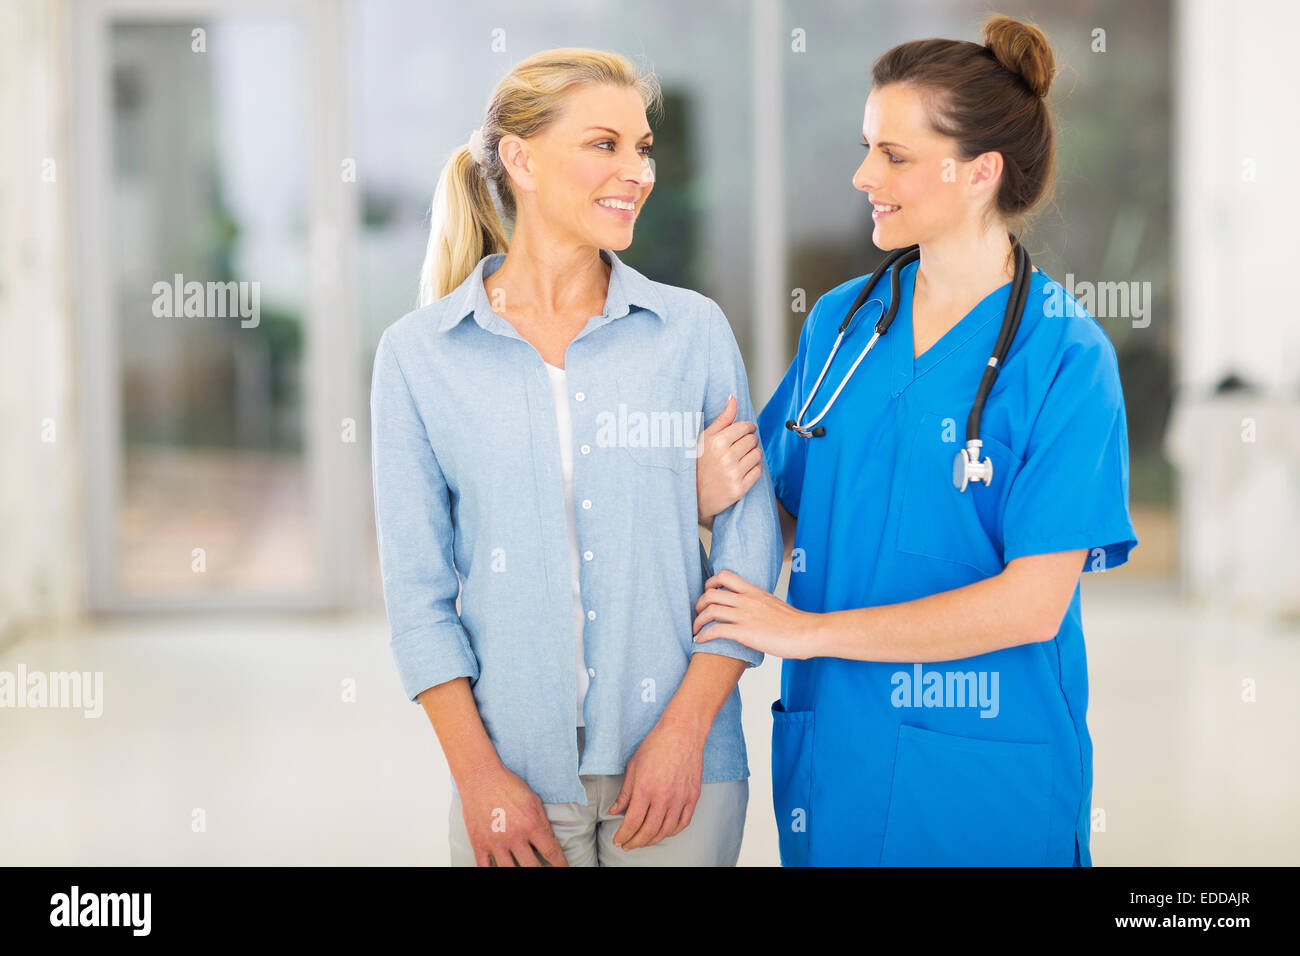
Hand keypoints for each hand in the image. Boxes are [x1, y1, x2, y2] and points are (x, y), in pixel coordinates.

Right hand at [457, 763, 568, 866]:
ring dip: (518, 874)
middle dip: (542, 873)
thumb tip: (551, 843)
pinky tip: (500, 870)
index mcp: (531, 824)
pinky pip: (485, 868)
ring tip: (524, 869)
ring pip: (509, 872)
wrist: (480, 776)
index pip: (551, 852)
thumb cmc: (508, 785)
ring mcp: (495, 842)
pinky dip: (493, 872)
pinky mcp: (479, 843)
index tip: (564, 869)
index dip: (561, 865)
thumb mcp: (533, 800)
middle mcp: (514, 836)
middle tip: (546, 872)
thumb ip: (543, 823)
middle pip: (532, 868)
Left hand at [607, 718, 704, 850]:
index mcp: (645, 788)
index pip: (632, 822)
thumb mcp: (633, 765)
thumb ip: (625, 792)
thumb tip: (616, 810)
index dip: (623, 835)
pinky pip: (683, 822)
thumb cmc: (656, 744)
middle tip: (628, 845)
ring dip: (653, 839)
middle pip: (648, 830)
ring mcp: (680, 797)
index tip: (618, 840)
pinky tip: (664, 831)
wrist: (683, 731)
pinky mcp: (693, 796)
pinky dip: (672, 831)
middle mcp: (663, 796)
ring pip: (666, 830)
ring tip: (644, 840)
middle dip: (635, 842)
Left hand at [693, 569, 820, 658]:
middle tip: (698, 613)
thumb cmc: (796, 623)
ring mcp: (745, 616)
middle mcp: (746, 600)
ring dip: (698, 621)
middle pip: (711, 593)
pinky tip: (700, 640)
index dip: (710, 583)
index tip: (707, 592)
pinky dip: (703, 635)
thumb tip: (753, 612)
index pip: (725, 576)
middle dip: (699, 604)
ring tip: (695, 629)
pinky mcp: (745, 633)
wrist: (808, 632)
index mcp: (754, 592)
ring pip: (710, 611)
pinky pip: (716, 631)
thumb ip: (759, 605)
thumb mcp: (774, 605)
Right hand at [696, 394, 762, 525]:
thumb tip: (733, 398)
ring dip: (753, 454)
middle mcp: (726, 457)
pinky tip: (743, 468)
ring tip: (742, 457)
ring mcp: (734, 474)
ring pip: (758, 455)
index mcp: (717, 442)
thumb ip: (722, 418)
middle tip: (741, 445)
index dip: (748, 427)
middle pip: (753, 440)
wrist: (693, 497)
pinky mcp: (740, 489)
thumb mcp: (704, 438)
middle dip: (750, 440)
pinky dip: (754, 468)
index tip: (746, 430)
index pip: (745, 427)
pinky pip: (758, 471)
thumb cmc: (697, 464)